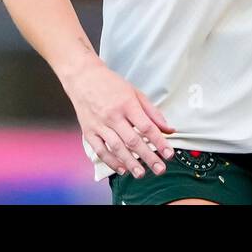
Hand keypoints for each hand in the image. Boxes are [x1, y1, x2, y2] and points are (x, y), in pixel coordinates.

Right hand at [61, 58, 175, 177]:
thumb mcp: (135, 93)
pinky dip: (111, 161)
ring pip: (116, 147)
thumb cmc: (111, 85)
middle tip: (160, 170)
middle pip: (133, 140)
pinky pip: (100, 150)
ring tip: (141, 174)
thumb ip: (153, 112)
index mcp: (127, 104)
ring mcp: (99, 124)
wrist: (83, 77)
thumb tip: (169, 129)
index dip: (159, 142)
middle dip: (148, 157)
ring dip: (130, 163)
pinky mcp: (88, 131)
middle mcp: (113, 115)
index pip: (147, 127)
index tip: (169, 154)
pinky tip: (121, 169)